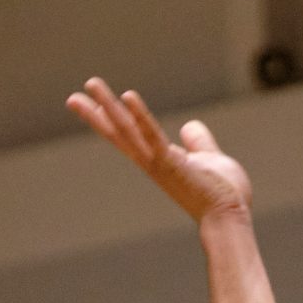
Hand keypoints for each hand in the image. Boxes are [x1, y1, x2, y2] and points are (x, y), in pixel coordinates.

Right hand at [68, 79, 252, 224]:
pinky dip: (140, 115)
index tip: (89, 105)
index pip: (129, 136)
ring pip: (127, 130)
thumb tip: (189, 127)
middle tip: (71, 97)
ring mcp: (158, 162)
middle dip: (96, 115)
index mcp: (159, 159)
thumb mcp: (209, 159)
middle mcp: (152, 162)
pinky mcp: (170, 163)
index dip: (108, 120)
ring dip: (108, 106)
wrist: (230, 218)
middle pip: (118, 134)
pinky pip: (152, 135)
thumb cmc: (223, 195)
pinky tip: (127, 95)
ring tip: (91, 84)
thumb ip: (198, 143)